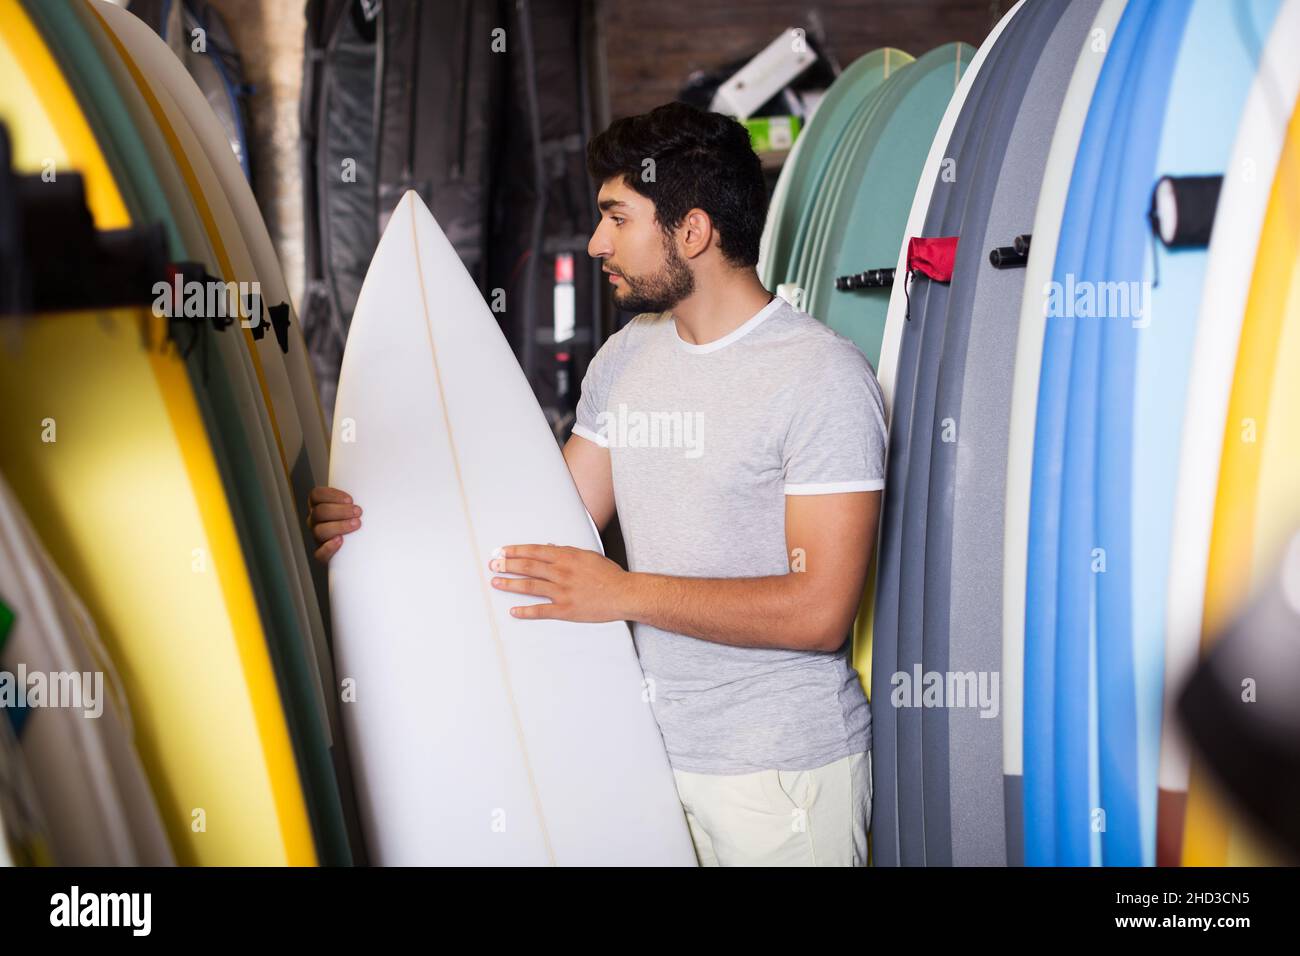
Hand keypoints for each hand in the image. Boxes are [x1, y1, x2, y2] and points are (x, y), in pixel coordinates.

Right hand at [308, 486, 361, 563]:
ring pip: (319, 531)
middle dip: (340, 511)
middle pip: (319, 512)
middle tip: (358, 512)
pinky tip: (340, 541)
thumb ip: (362, 496)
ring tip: (357, 524)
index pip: (316, 495)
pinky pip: (319, 553)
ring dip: (339, 526)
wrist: (363, 549)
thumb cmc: (362, 520)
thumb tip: (378, 487)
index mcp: (320, 505)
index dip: (331, 495)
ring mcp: (318, 538)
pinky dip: (329, 547)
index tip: (350, 499)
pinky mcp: (323, 555)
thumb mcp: (359, 506)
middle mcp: (316, 521)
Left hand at [488, 544, 629, 621]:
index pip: (534, 551)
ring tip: (496, 583)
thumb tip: (549, 548)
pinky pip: (541, 611)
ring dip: (510, 584)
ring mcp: (563, 592)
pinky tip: (514, 611)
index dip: (515, 551)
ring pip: (530, 586)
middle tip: (493, 565)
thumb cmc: (608, 575)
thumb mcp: (587, 556)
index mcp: (567, 557)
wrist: (624, 594)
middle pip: (528, 567)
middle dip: (507, 565)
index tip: (502, 551)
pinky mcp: (566, 610)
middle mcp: (562, 572)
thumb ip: (566, 552)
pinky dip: (526, 611)